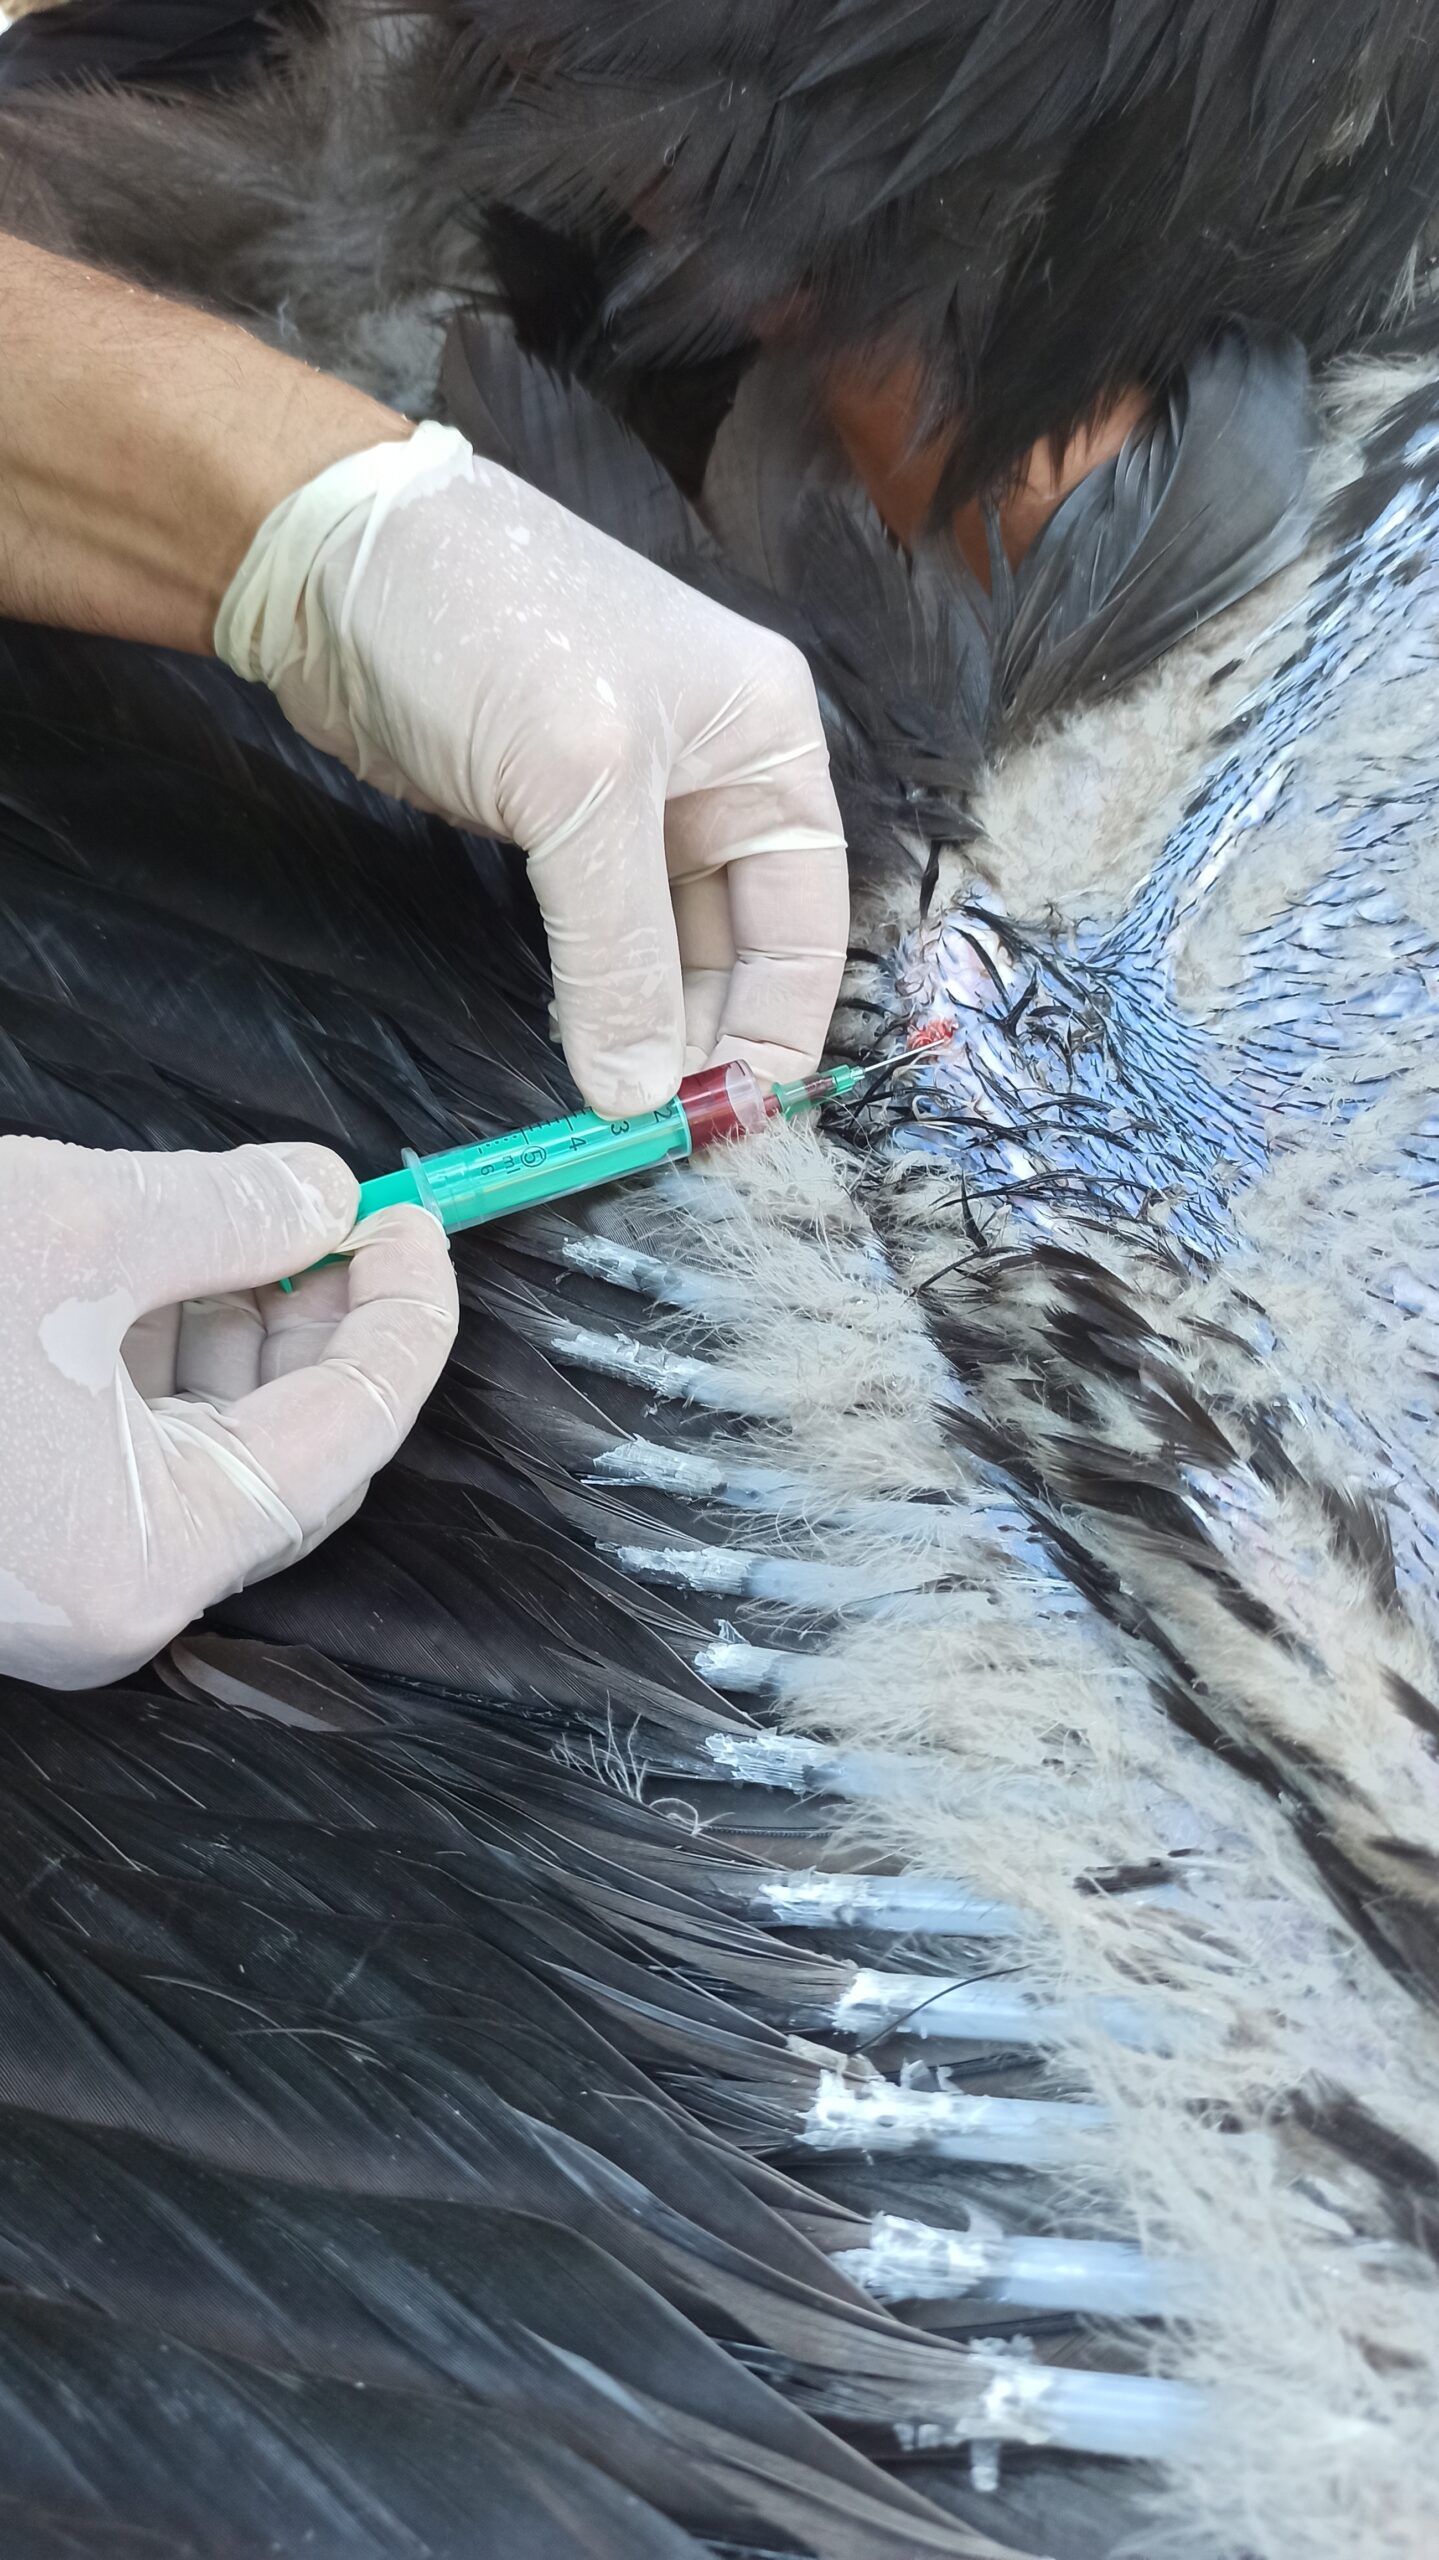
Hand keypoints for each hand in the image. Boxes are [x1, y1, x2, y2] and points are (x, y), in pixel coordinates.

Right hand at [0, 1137, 456, 1688]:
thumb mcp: (66, 1232)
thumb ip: (227, 1210)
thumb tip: (320, 1192)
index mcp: (151, 1559)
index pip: (354, 1426)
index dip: (402, 1309)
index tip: (412, 1220)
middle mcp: (114, 1597)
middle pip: (292, 1449)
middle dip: (326, 1319)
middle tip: (341, 1218)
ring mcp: (62, 1581)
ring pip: (210, 1448)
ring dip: (239, 1329)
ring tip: (244, 1225)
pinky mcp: (20, 1544)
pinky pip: (133, 1455)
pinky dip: (159, 1360)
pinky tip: (157, 1275)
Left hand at [217, 425, 849, 1117]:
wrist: (334, 561)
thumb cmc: (488, 627)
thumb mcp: (580, 789)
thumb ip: (620, 950)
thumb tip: (638, 1091)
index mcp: (766, 744)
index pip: (808, 921)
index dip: (781, 1026)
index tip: (739, 1120)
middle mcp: (718, 774)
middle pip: (746, 944)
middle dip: (714, 1038)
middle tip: (673, 1135)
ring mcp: (635, 801)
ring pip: (671, 948)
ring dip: (652, 1027)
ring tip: (627, 1112)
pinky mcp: (557, 821)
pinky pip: (601, 934)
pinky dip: (599, 995)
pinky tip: (584, 1052)